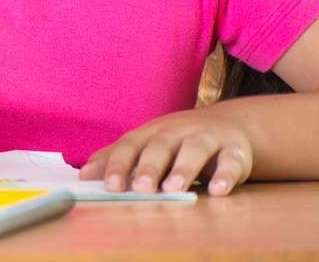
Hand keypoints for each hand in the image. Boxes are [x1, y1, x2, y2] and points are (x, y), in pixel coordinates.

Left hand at [81, 107, 252, 195]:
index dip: (119, 165)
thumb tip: (83, 176)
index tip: (109, 186)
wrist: (227, 126)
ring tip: (173, 188)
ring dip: (184, 168)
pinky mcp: (235, 151)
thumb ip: (116, 159)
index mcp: (150, 133)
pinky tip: (218, 191)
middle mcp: (177, 132)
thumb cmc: (176, 142)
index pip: (130, 146)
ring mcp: (207, 138)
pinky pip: (231, 162)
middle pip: (160, 146)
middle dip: (149, 167)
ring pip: (195, 150)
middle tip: (139, 189)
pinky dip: (226, 176)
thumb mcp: (145, 146)